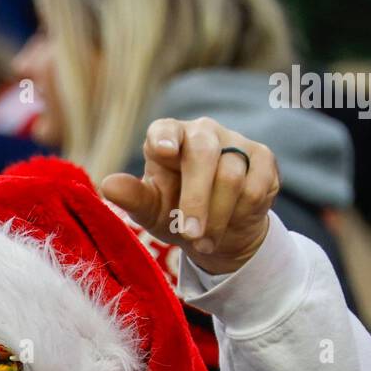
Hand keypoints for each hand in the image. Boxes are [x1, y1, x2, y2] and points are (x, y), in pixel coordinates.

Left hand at [101, 117, 279, 274]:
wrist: (218, 233)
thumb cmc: (177, 215)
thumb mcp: (152, 212)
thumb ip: (133, 198)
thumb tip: (108, 186)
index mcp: (169, 138)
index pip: (165, 129)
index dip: (165, 138)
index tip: (163, 152)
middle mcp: (202, 132)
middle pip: (203, 154)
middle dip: (196, 199)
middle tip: (191, 234)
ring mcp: (235, 141)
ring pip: (231, 176)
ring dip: (217, 218)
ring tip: (205, 241)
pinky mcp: (262, 159)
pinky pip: (255, 187)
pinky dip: (241, 214)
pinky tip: (232, 223)